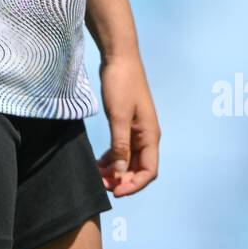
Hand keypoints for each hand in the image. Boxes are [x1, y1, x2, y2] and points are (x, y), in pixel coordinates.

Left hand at [96, 54, 159, 196]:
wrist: (119, 57)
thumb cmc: (121, 83)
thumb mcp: (118, 116)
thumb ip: (120, 146)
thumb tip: (120, 173)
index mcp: (150, 135)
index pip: (149, 171)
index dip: (134, 185)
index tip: (115, 191)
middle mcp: (147, 136)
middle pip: (138, 168)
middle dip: (122, 180)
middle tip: (101, 184)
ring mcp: (137, 130)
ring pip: (129, 160)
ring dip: (116, 170)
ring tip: (97, 174)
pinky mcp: (127, 124)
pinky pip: (122, 148)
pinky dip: (112, 158)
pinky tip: (99, 161)